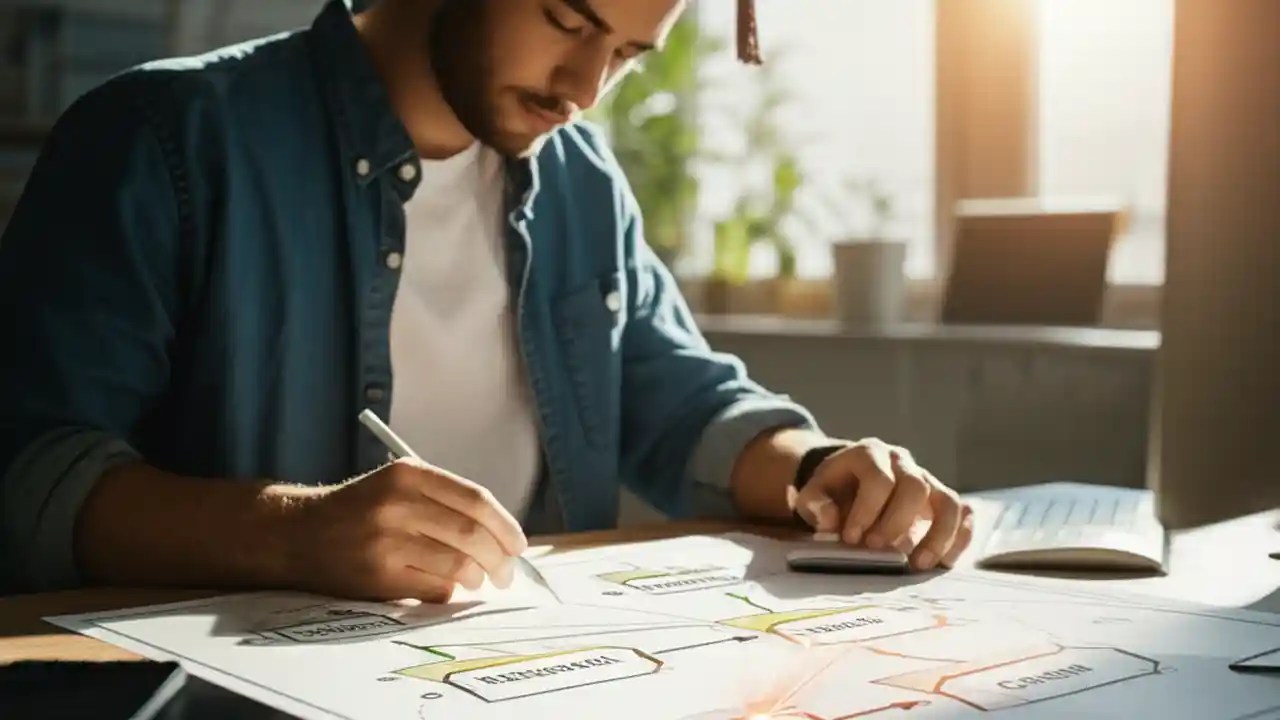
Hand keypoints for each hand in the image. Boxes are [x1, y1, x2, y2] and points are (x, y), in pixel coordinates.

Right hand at [279, 459, 527, 602]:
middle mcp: (397, 504)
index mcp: (408, 474)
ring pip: (458, 564)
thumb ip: (445, 502)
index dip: (505, 525)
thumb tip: (502, 538)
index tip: (519, 544)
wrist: (297, 533)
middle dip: (500, 557)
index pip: (475, 499)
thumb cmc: (361, 510)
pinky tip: (447, 586)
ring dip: (478, 577)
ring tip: (480, 580)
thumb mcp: (397, 486)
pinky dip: (450, 590)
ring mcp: (386, 541)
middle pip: (472, 533)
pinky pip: (434, 587)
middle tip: (507, 573)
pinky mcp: (377, 576)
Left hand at [787, 439, 972, 570]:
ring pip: (948, 501)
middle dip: (898, 522)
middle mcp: (903, 463)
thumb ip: (814, 504)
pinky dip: (960, 537)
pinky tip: (945, 563)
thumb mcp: (813, 492)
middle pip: (915, 486)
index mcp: (869, 454)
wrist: (848, 480)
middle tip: (878, 549)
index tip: (851, 538)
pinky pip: (963, 513)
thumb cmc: (832, 490)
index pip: (878, 479)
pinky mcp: (940, 500)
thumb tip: (829, 520)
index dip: (867, 511)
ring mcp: (927, 480)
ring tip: (918, 565)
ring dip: (938, 535)